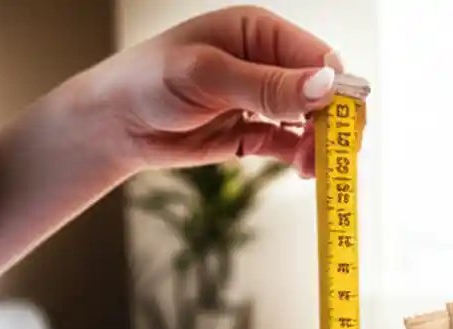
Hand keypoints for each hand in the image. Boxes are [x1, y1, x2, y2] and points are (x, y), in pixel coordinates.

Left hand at [81, 5, 340, 176]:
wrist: (113, 123)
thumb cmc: (148, 82)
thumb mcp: (208, 77)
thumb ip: (266, 85)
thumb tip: (325, 87)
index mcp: (259, 32)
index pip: (318, 57)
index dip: (336, 91)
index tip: (340, 128)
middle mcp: (267, 61)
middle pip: (323, 91)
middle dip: (333, 124)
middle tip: (332, 157)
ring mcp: (261, 98)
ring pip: (312, 121)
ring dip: (320, 146)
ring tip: (313, 170)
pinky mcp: (252, 131)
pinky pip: (290, 143)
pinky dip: (302, 158)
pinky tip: (303, 171)